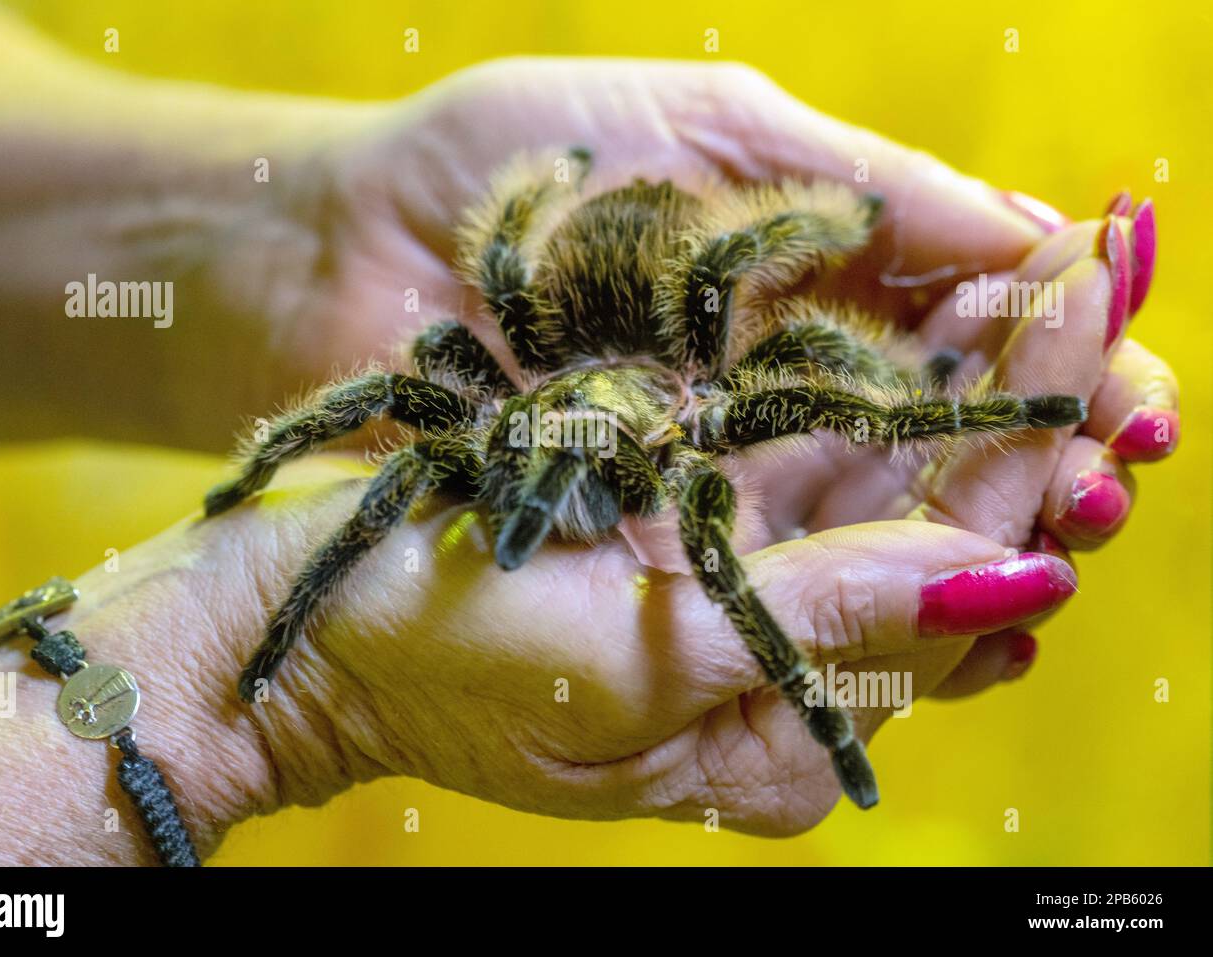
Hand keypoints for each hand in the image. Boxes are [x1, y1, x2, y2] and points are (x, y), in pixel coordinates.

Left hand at [282, 58, 1171, 695]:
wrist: (339, 256)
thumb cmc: (508, 163)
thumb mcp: (703, 130)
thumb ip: (860, 184)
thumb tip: (1031, 232)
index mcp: (812, 269)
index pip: (972, 319)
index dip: (1063, 352)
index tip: (1127, 386)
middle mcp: (783, 376)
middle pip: (947, 428)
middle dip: (1046, 454)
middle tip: (1115, 483)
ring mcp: (724, 464)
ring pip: (881, 510)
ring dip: (983, 529)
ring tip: (1068, 540)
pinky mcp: (655, 532)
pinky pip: (780, 570)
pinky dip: (866, 586)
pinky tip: (947, 603)